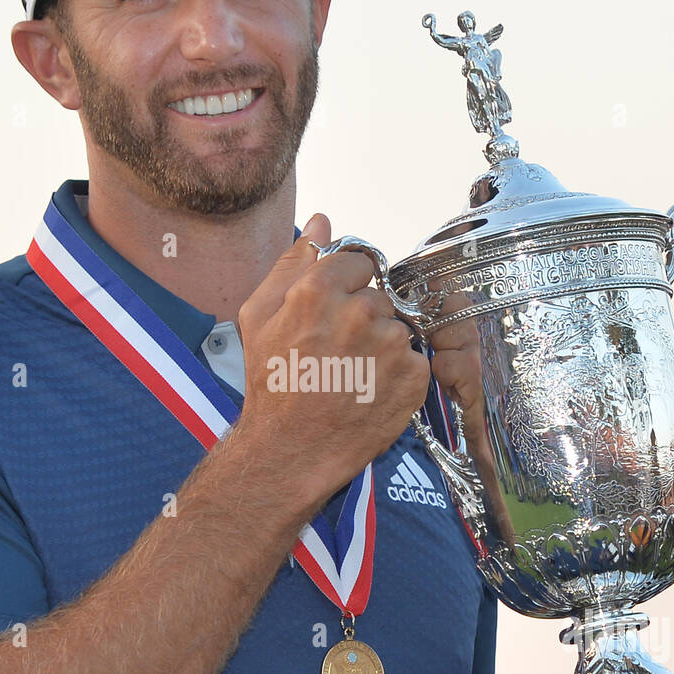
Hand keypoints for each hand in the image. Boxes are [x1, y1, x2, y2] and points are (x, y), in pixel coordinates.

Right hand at [237, 213, 429, 505]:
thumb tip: (323, 222)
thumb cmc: (270, 385)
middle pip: (379, 296)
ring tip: (352, 376)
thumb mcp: (258, 316)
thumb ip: (293, 263)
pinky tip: (369, 391)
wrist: (289, 451)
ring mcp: (390, 346)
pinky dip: (399, 375)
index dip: (347, 286)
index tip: (334, 312)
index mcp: (318, 290)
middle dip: (363, 318)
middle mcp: (359, 312)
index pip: (359, 261)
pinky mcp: (413, 377)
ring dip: (382, 347)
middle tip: (337, 353)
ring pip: (398, 327)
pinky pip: (415, 359)